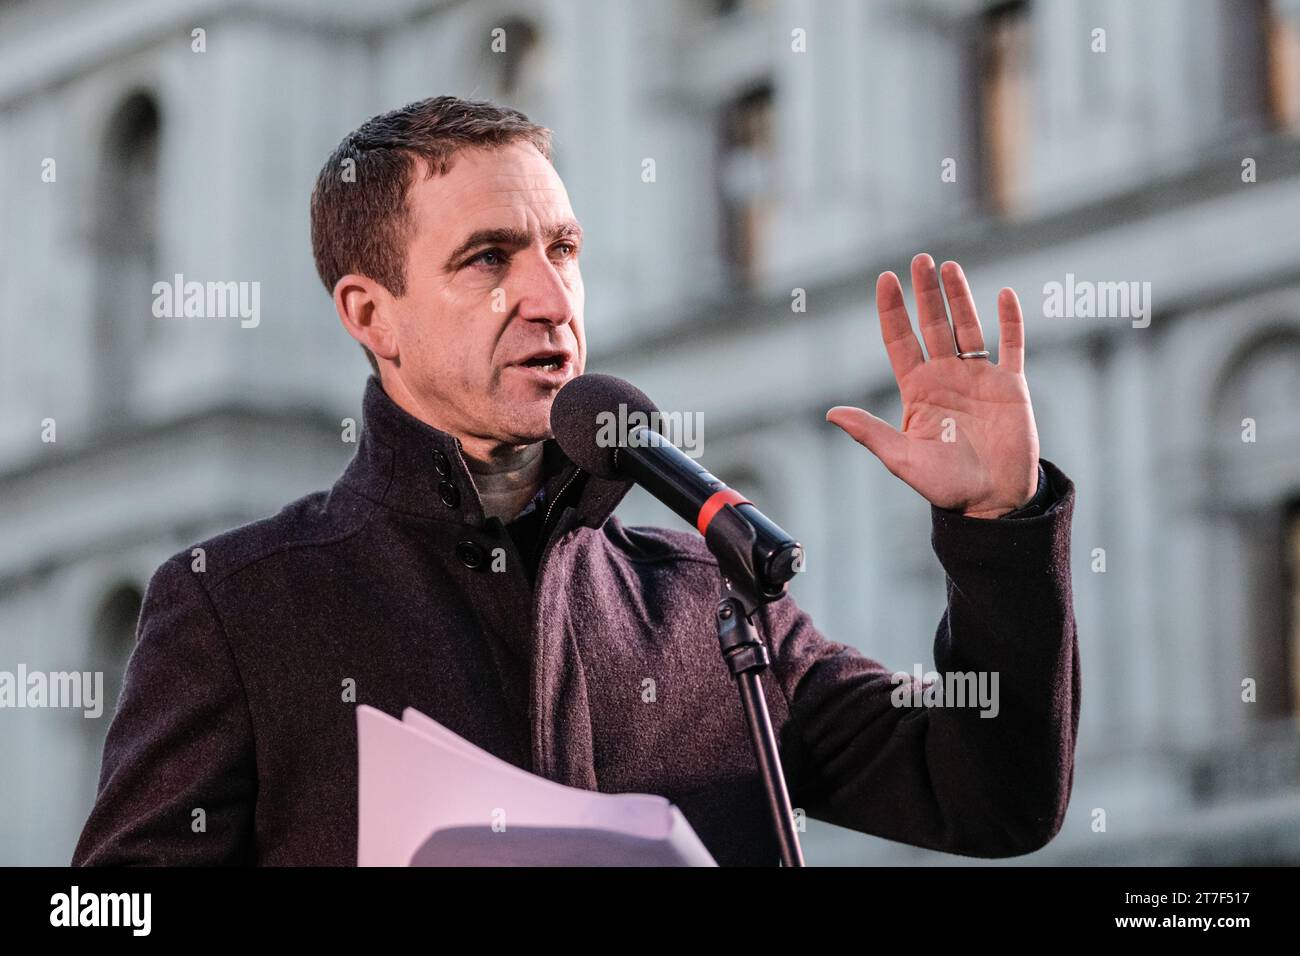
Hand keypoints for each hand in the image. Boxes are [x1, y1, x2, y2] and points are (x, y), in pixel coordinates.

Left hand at [827, 254, 1039, 518]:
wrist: (993, 501)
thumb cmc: (945, 485)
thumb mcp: (902, 459)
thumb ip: (870, 432)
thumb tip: (831, 413)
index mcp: (918, 390)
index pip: (900, 341)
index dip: (893, 311)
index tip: (885, 280)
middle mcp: (946, 377)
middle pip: (933, 325)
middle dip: (925, 293)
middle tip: (919, 259)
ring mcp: (979, 378)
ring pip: (968, 327)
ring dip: (959, 297)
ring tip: (948, 266)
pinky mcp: (1011, 385)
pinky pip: (1011, 345)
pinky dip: (1009, 320)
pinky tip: (1002, 294)